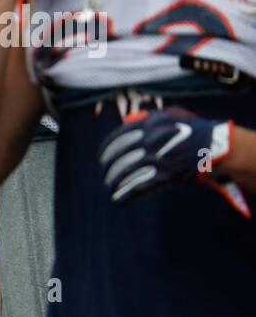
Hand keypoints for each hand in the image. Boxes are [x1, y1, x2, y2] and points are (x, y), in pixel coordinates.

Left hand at [99, 106, 236, 203]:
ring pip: (125, 174)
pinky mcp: (165, 175)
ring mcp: (157, 158)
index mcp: (148, 125)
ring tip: (110, 188)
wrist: (215, 145)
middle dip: (108, 170)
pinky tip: (117, 200)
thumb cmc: (190, 130)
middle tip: (105, 176)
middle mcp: (150, 141)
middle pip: (118, 158)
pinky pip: (139, 186)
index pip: (117, 138)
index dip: (105, 150)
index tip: (101, 158)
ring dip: (114, 183)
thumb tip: (125, 123)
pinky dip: (126, 195)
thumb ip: (146, 119)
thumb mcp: (168, 116)